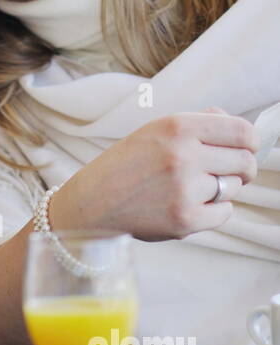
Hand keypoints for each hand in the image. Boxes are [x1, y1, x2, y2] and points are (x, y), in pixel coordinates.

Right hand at [56, 107, 258, 241]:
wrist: (93, 201)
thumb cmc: (128, 164)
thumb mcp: (156, 130)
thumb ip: (199, 124)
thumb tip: (242, 132)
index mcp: (178, 127)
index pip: (242, 131)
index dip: (252, 141)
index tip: (248, 148)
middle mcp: (183, 155)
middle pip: (244, 162)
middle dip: (242, 168)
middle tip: (229, 172)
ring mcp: (184, 189)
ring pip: (233, 188)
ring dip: (223, 189)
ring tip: (195, 188)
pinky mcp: (185, 219)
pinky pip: (224, 213)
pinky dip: (215, 211)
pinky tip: (191, 204)